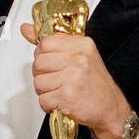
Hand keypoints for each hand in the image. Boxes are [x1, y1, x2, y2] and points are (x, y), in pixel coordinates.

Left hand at [20, 24, 131, 138]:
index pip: (46, 43)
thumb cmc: (96, 84)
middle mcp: (78, 59)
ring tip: (61, 91)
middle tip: (58, 80)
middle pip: (39, 63)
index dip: (43, 55)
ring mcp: (73, 77)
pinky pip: (43, 99)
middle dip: (43, 75)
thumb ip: (52, 42)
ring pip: (38, 82)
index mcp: (81, 45)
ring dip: (46, 91)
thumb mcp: (79, 56)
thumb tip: (26, 29)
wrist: (111, 109)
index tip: (52, 63)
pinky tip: (62, 102)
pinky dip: (49, 105)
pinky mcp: (67, 97)